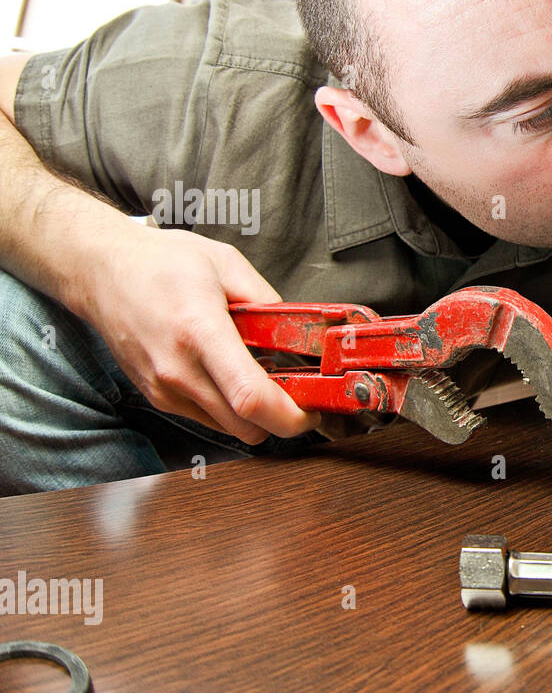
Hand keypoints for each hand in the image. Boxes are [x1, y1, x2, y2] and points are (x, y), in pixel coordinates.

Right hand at [81, 221, 320, 444]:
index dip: (290, 416)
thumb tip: (299, 330)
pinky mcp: (156, 397)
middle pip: (246, 427)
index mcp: (200, 332)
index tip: (311, 410)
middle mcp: (178, 369)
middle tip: (296, 394)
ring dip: (254, 416)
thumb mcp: (225, 264)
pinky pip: (208, 419)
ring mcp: (163, 388)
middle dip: (281, 419)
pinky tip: (230, 377)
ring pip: (230, 429)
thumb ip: (268, 299)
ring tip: (259, 378)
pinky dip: (229, 409)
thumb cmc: (158, 263)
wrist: (100, 270)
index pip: (250, 397)